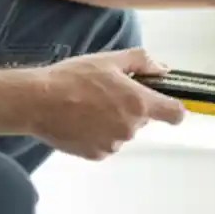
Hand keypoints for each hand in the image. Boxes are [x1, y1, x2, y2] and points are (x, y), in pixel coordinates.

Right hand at [28, 49, 185, 160]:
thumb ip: (141, 61)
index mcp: (139, 102)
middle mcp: (130, 127)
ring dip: (112, 121)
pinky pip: (105, 143)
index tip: (165, 103)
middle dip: (130, 108)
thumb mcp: (109, 59)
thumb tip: (162, 68)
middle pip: (142, 120)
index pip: (175, 113)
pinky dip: (96, 134)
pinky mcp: (96, 154)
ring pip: (122, 132)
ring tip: (87, 105)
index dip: (173, 108)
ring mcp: (113, 143)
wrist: (39, 101)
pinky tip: (79, 119)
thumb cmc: (73, 77)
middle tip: (106, 93)